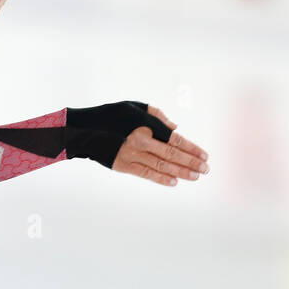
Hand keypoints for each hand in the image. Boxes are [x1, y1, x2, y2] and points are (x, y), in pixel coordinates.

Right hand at [64, 101, 208, 186]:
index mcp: (146, 125)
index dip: (191, 148)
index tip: (204, 155)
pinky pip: (146, 174)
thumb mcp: (133, 107)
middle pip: (172, 154)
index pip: (175, 139)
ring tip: (195, 176)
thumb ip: (156, 115)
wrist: (83, 129)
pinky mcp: (123, 165)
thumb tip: (175, 128)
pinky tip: (174, 182)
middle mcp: (141, 140)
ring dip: (181, 172)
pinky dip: (161, 178)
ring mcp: (132, 154)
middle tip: (205, 169)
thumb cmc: (110, 115)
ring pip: (162, 165)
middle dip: (191, 162)